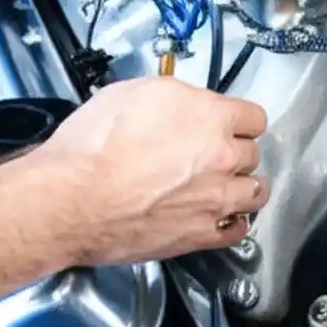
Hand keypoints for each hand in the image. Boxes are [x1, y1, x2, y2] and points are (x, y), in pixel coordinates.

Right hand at [19, 77, 268, 265]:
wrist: (71, 199)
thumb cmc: (92, 148)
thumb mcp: (133, 93)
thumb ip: (175, 97)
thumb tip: (183, 103)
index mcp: (211, 117)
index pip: (253, 116)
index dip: (239, 118)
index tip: (233, 123)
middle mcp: (221, 158)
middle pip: (253, 153)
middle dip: (236, 151)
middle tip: (218, 154)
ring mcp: (215, 198)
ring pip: (255, 192)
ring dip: (244, 186)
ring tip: (230, 186)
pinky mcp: (200, 234)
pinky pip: (237, 229)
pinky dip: (233, 223)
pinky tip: (222, 218)